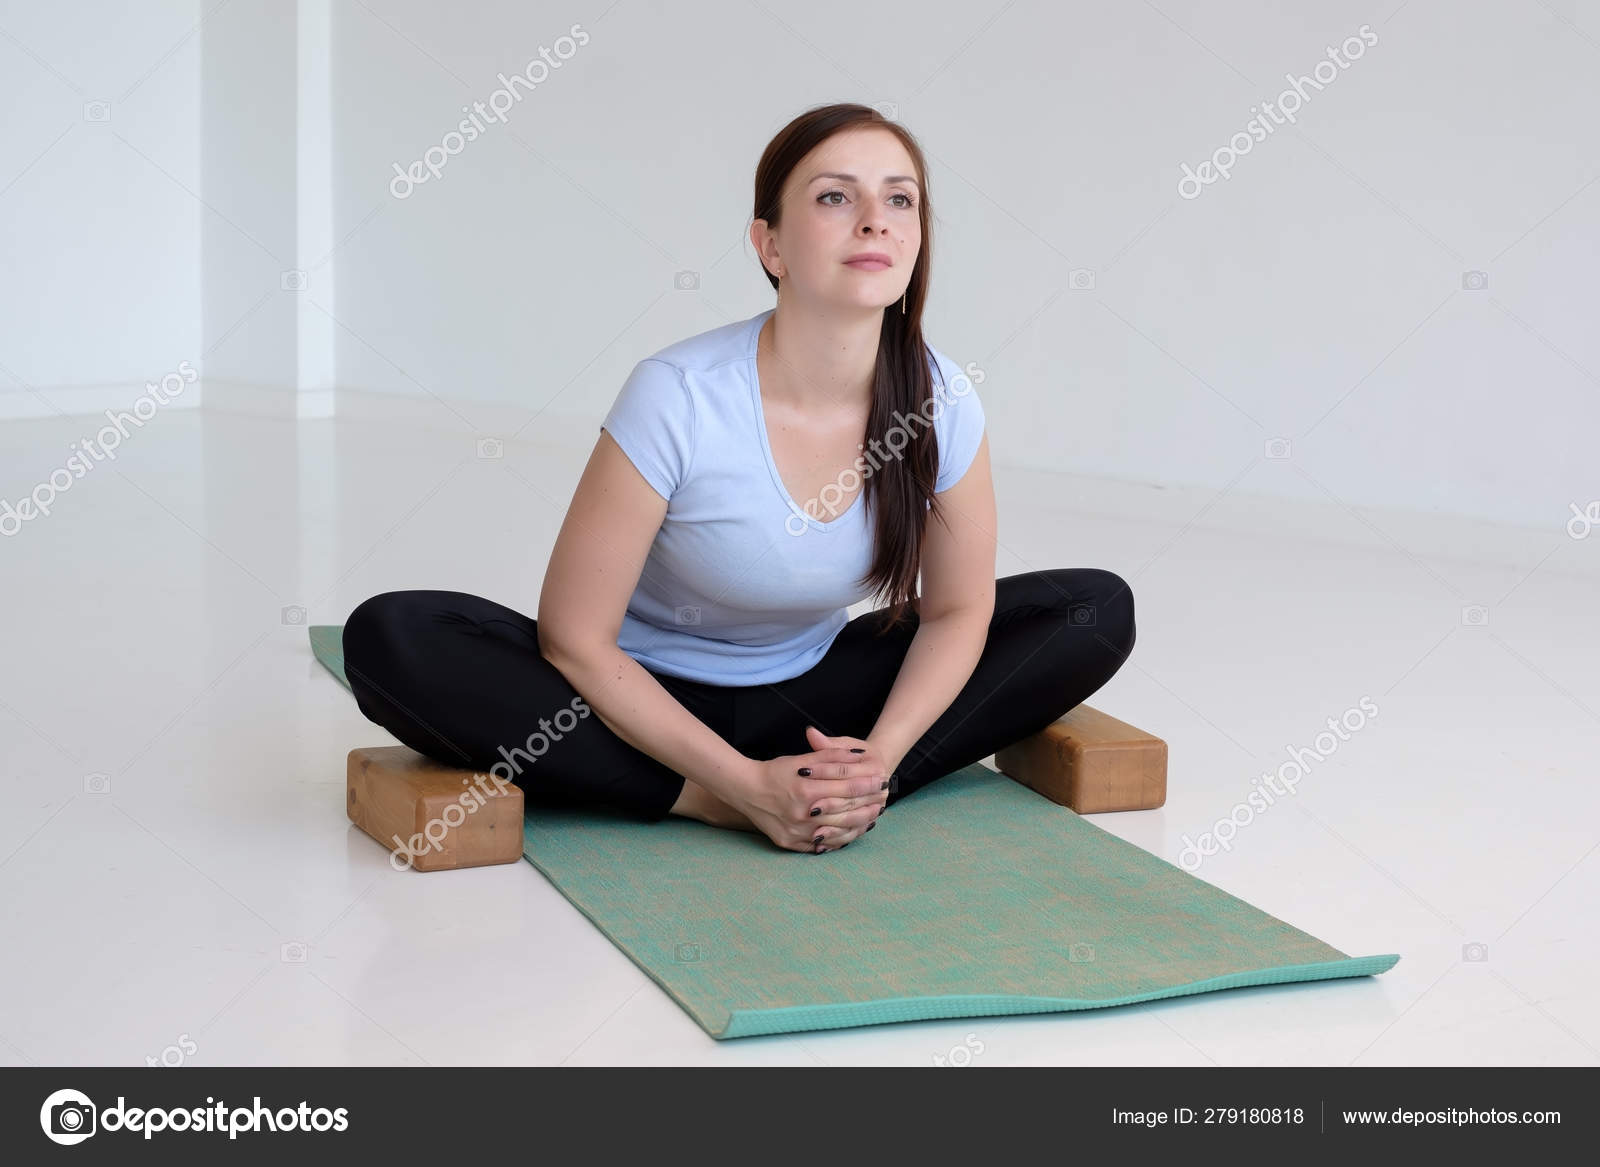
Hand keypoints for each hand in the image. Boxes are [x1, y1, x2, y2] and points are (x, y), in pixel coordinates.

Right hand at [729, 725, 891, 852]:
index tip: (883, 779)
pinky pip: (822, 844)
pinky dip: (839, 839)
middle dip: (868, 803)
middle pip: (845, 810)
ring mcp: (797, 832)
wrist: (746, 790)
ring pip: (837, 831)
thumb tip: (860, 754)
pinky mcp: (791, 843)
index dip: (867, 783)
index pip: (846, 787)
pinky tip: (851, 832)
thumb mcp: (801, 758)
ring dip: (858, 824)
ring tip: (873, 816)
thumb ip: (831, 756)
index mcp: (806, 789)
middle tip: (884, 798)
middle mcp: (802, 814)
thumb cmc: (775, 771)